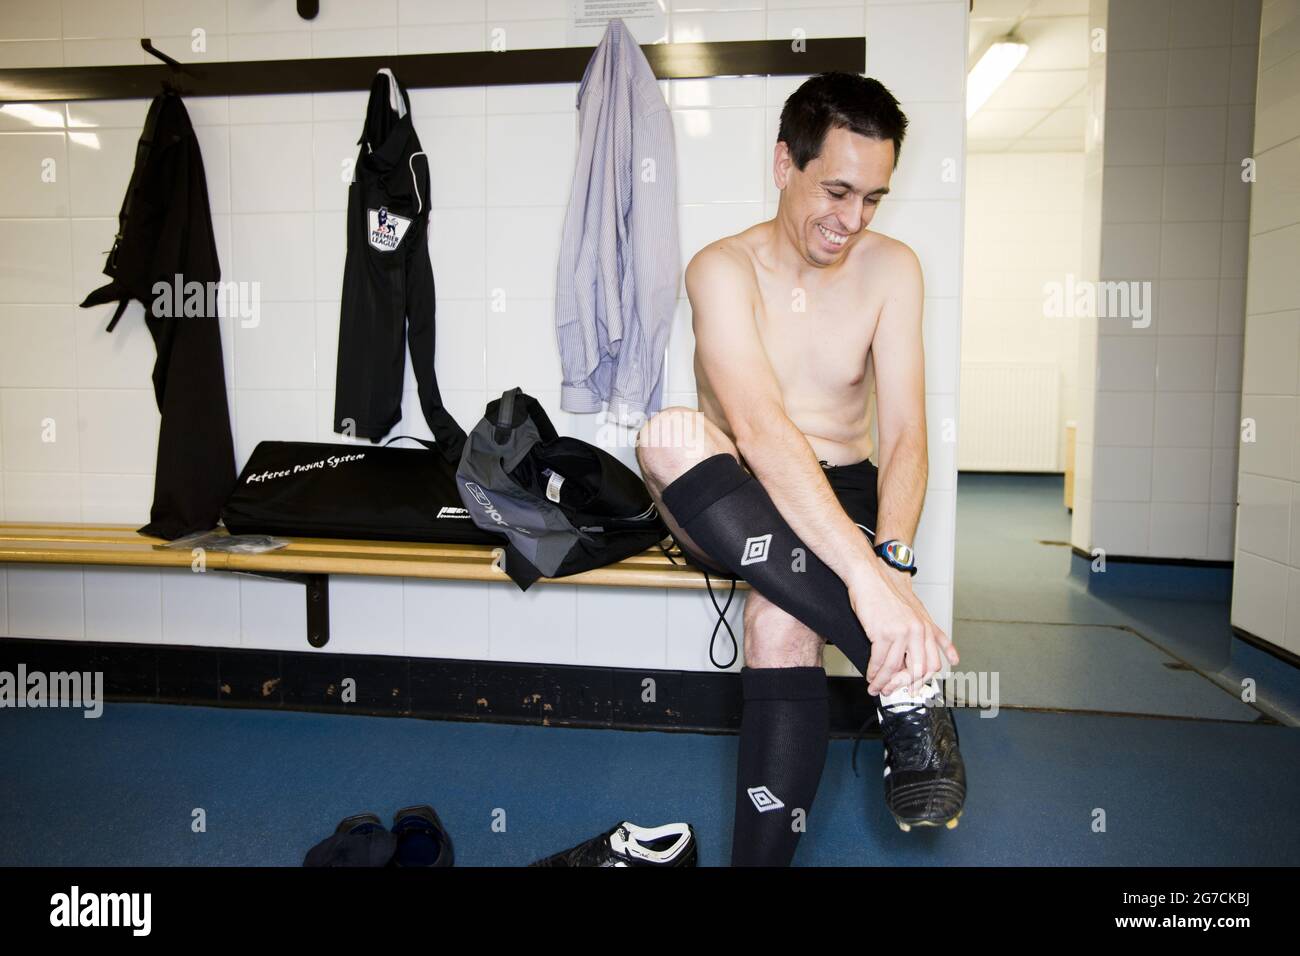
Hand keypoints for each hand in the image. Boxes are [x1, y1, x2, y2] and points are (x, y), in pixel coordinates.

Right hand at [847, 562, 955, 697]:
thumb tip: (950, 656)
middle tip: (892, 692)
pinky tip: (870, 675)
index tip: (912, 688)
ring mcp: (902, 633)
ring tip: (876, 687)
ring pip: (895, 669)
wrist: (870, 576)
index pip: (932, 664)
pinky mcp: (883, 632)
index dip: (921, 680)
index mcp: (927, 628)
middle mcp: (918, 631)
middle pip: (916, 670)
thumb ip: (933, 634)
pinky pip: (879, 661)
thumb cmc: (889, 592)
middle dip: (903, 686)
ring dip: (884, 683)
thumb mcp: (918, 611)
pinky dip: (873, 673)